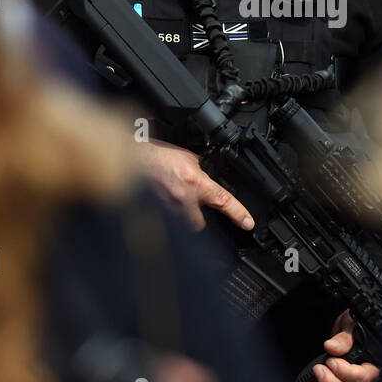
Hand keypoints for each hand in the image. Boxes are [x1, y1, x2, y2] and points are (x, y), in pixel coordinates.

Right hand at [137, 138, 253, 231]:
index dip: (238, 214)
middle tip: (192, 206)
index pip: (223, 200)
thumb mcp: (187, 158)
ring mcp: (169, 209)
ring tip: (175, 201)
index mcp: (195, 182)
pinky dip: (168, 214)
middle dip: (198, 218)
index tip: (248, 223)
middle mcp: (184, 198)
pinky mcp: (158, 213)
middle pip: (200, 223)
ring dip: (182, 216)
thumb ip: (201, 169)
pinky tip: (163, 201)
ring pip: (183, 223)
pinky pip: (169, 220)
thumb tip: (212, 174)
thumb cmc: (157, 157)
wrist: (132, 160)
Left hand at [302, 312, 381, 381]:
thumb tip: (332, 347)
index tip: (332, 362)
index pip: (364, 377)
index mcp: (372, 362)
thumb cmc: (354, 324)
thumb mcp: (351, 323)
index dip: (347, 373)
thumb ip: (345, 336)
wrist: (349, 327)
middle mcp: (365, 377)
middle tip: (319, 370)